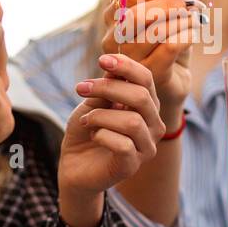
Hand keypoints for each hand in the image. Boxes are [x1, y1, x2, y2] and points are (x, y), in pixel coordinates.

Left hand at [58, 53, 164, 226]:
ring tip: (86, 120)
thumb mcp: (93, 102)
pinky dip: (102, 135)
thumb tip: (114, 69)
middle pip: (141, 97)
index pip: (147, 79)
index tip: (102, 60)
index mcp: (147, 105)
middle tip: (81, 88)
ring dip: (101, 116)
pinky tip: (93, 136)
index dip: (126, 67)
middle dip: (107, 88)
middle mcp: (154, 125)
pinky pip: (122, 145)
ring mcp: (146, 147)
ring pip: (132, 121)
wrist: (74, 165)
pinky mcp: (133, 166)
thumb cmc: (87, 129)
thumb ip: (106, 88)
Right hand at [101, 0, 201, 111]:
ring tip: (197, 19)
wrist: (170, 87)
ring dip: (183, 21)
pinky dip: (186, 36)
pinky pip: (169, 47)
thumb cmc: (165, 49)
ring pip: (156, 30)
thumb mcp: (163, 21)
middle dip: (170, 4)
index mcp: (113, 18)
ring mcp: (128, 60)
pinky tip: (194, 35)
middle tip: (191, 5)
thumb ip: (166, 1)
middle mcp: (114, 39)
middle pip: (139, 12)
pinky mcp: (148, 74)